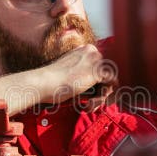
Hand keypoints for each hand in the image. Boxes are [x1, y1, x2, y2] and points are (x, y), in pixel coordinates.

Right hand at [0, 44, 115, 114]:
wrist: (44, 82)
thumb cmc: (52, 81)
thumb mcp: (70, 73)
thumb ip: (83, 73)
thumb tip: (99, 85)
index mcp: (84, 49)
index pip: (101, 67)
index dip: (98, 83)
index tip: (92, 95)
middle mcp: (92, 51)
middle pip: (107, 73)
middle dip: (101, 91)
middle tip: (90, 103)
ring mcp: (96, 60)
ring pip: (109, 80)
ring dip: (101, 97)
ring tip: (89, 106)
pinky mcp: (98, 71)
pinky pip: (111, 84)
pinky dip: (102, 97)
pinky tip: (90, 105)